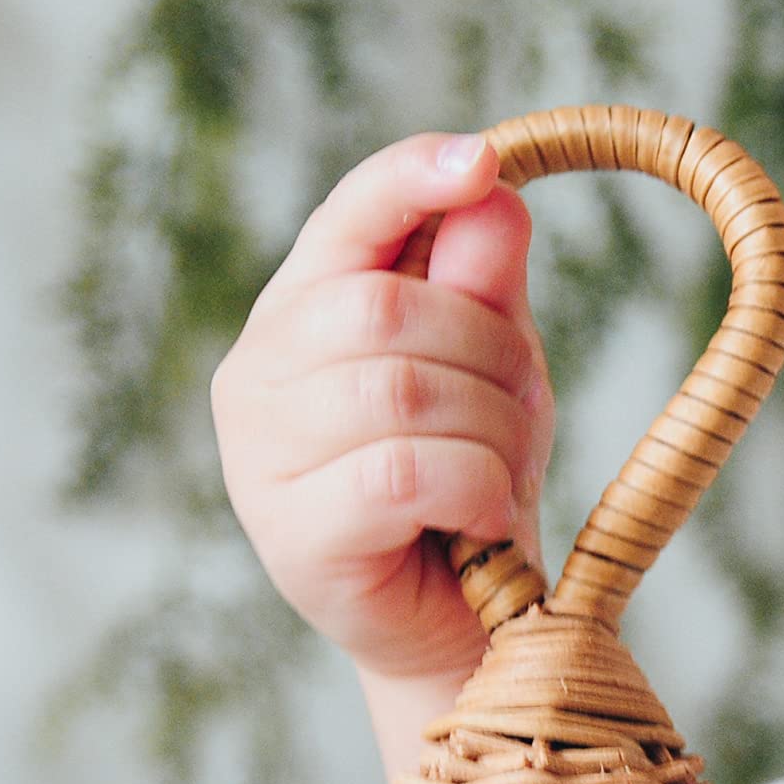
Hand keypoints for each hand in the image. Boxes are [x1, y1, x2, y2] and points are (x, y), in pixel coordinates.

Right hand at [212, 130, 554, 691]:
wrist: (468, 622)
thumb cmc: (473, 473)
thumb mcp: (498, 364)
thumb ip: (485, 281)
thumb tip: (491, 188)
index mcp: (304, 307)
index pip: (347, 214)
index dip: (413, 177)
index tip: (484, 161)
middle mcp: (259, 370)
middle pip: (383, 309)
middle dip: (488, 351)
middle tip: (523, 407)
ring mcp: (259, 456)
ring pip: (400, 392)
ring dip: (491, 429)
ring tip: (503, 472)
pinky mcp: (291, 535)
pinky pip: (402, 474)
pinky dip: (473, 488)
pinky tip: (483, 517)